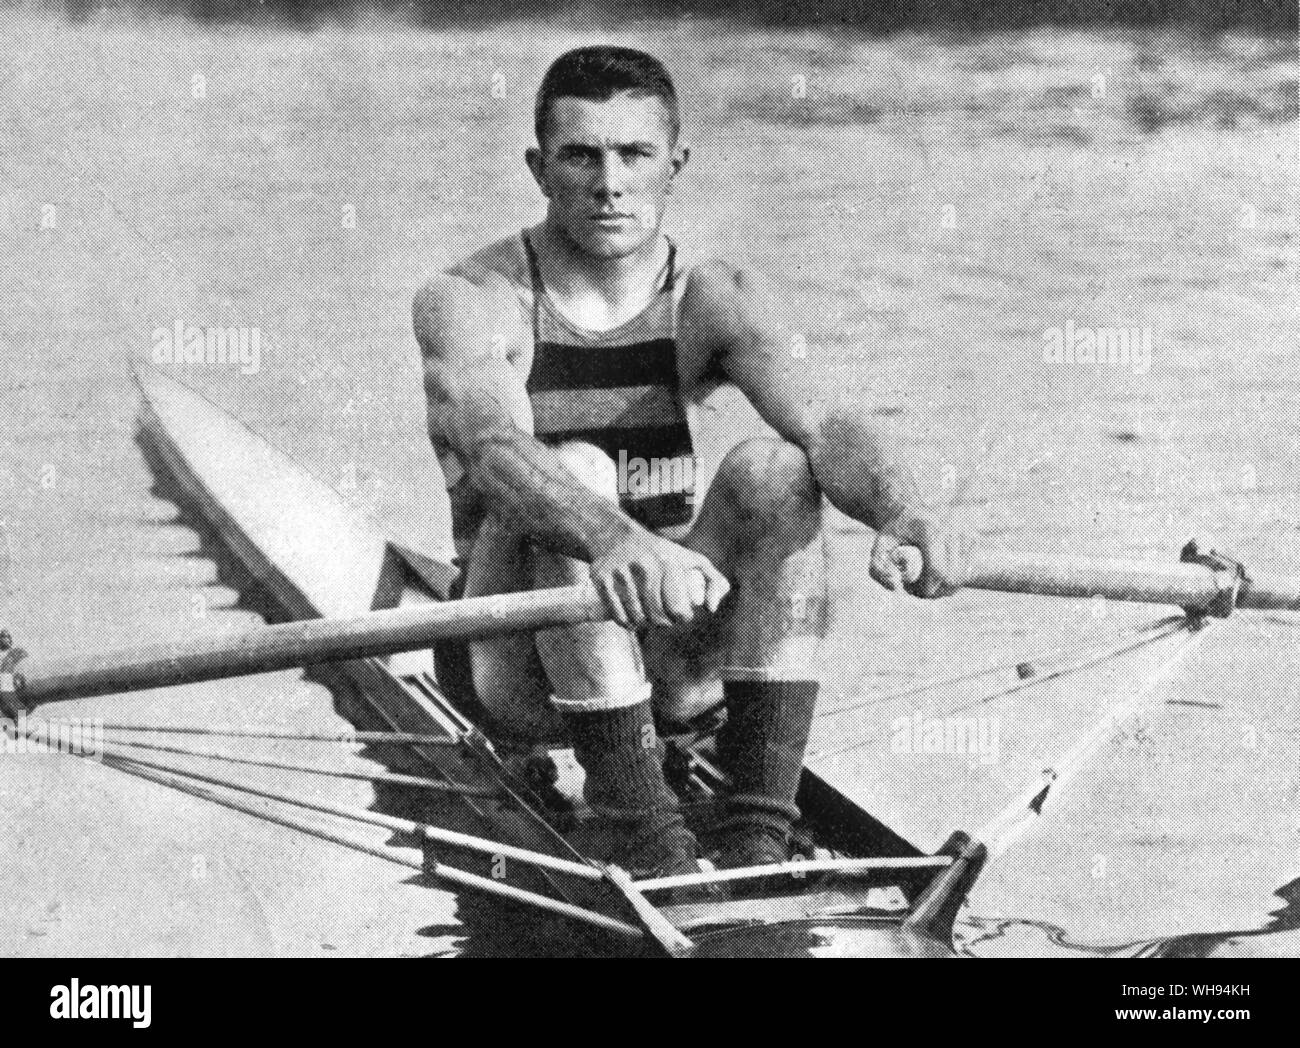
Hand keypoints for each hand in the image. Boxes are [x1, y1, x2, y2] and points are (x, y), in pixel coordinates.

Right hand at [591, 531, 730, 628]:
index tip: (679, 615)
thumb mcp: (690, 559)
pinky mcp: (601, 577)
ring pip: (637, 617)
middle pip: (657, 616)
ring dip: (643, 624)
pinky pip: (617, 613)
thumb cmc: (660, 553)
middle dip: (662, 623)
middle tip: (662, 619)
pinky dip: (625, 622)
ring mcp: (621, 572)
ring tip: (647, 618)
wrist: (617, 535)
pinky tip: (631, 620)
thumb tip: (709, 608)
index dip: (681, 617)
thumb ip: (713, 580)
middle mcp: (645, 565)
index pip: (678, 609)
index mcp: (669, 562)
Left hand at [870, 509, 973, 598]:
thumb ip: (878, 569)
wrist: (912, 512)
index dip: (928, 589)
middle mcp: (951, 528)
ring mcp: (965, 533)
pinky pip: (968, 571)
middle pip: (952, 577)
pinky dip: (954, 580)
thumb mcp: (879, 548)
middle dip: (935, 591)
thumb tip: (896, 585)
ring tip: (927, 581)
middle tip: (919, 589)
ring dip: (945, 588)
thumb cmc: (895, 534)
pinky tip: (939, 575)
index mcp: (929, 529)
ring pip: (962, 577)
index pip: (938, 570)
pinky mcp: (973, 539)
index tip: (914, 590)